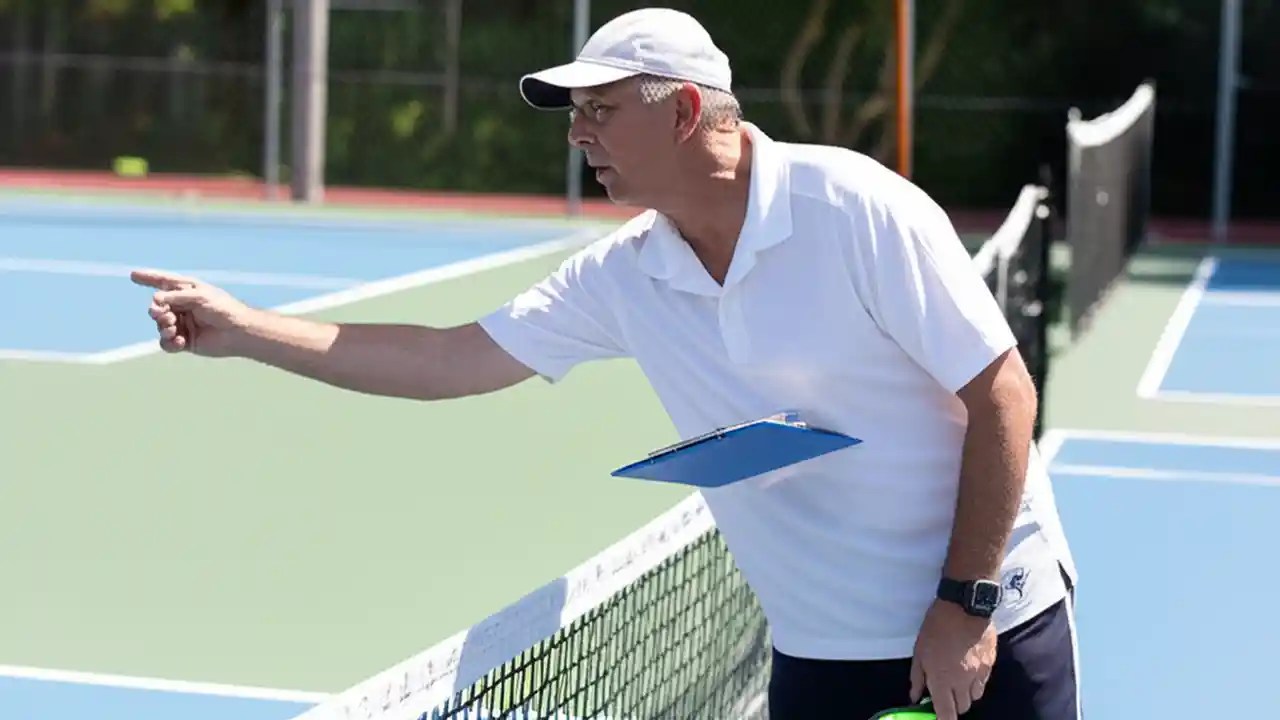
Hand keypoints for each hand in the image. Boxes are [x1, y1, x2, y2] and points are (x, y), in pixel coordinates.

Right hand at [131, 269, 257, 357]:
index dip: (148, 278)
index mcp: (187, 291)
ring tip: (173, 328)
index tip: (133, 275)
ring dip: (163, 327)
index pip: (164, 282)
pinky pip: (167, 343)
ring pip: (160, 325)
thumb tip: (155, 299)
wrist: (239, 333)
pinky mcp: (185, 341)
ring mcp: (183, 324)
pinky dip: (169, 343)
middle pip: (158, 307)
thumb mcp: (199, 297)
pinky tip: (180, 342)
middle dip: (156, 311)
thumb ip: (176, 296)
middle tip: (162, 314)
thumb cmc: (224, 309)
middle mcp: (182, 306)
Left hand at [909, 599, 996, 718]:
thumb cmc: (936, 627)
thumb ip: (917, 677)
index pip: (946, 713)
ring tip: (958, 679)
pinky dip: (976, 682)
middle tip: (946, 692)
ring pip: (975, 697)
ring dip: (966, 694)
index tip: (940, 719)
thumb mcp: (919, 651)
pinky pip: (984, 682)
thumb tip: (915, 697)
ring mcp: (979, 674)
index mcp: (943, 680)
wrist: (964, 607)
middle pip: (963, 708)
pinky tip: (969, 668)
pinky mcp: (991, 664)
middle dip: (954, 705)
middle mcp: (963, 682)